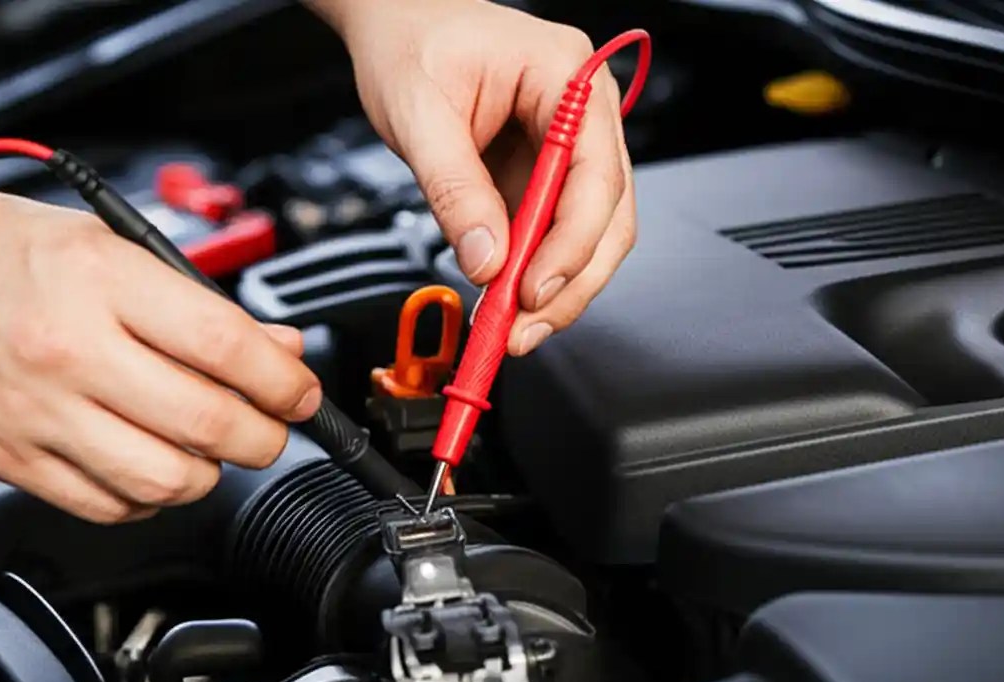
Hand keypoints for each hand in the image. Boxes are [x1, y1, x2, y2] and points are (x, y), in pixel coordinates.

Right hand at [0, 186, 321, 523]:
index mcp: (103, 283)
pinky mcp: (12, 458)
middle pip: (206, 424)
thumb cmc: (16, 253)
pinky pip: (109, 506)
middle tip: (270, 427)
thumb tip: (280, 351)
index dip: (285, 381)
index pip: (226, 346)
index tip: (302, 393)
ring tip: (209, 446)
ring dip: (211, 473)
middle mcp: (68, 351)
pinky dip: (151, 496)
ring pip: (165, 479)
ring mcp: (37, 412)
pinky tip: (152, 462)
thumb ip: (205, 305)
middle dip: (264, 436)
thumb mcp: (120, 247)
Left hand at [317, 0, 635, 354]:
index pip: (595, 174)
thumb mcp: (418, 115)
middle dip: (569, 282)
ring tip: (512, 328)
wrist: (395, 22)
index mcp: (567, 76)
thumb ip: (453, 189)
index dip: (572, 243)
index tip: (533, 289)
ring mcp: (569, 145)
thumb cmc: (410, 42)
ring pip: (591, 233)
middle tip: (523, 330)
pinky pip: (555, 232)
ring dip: (556, 287)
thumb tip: (485, 259)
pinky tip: (508, 302)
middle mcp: (583, 111)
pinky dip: (534, 272)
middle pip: (608, 215)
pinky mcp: (546, 172)